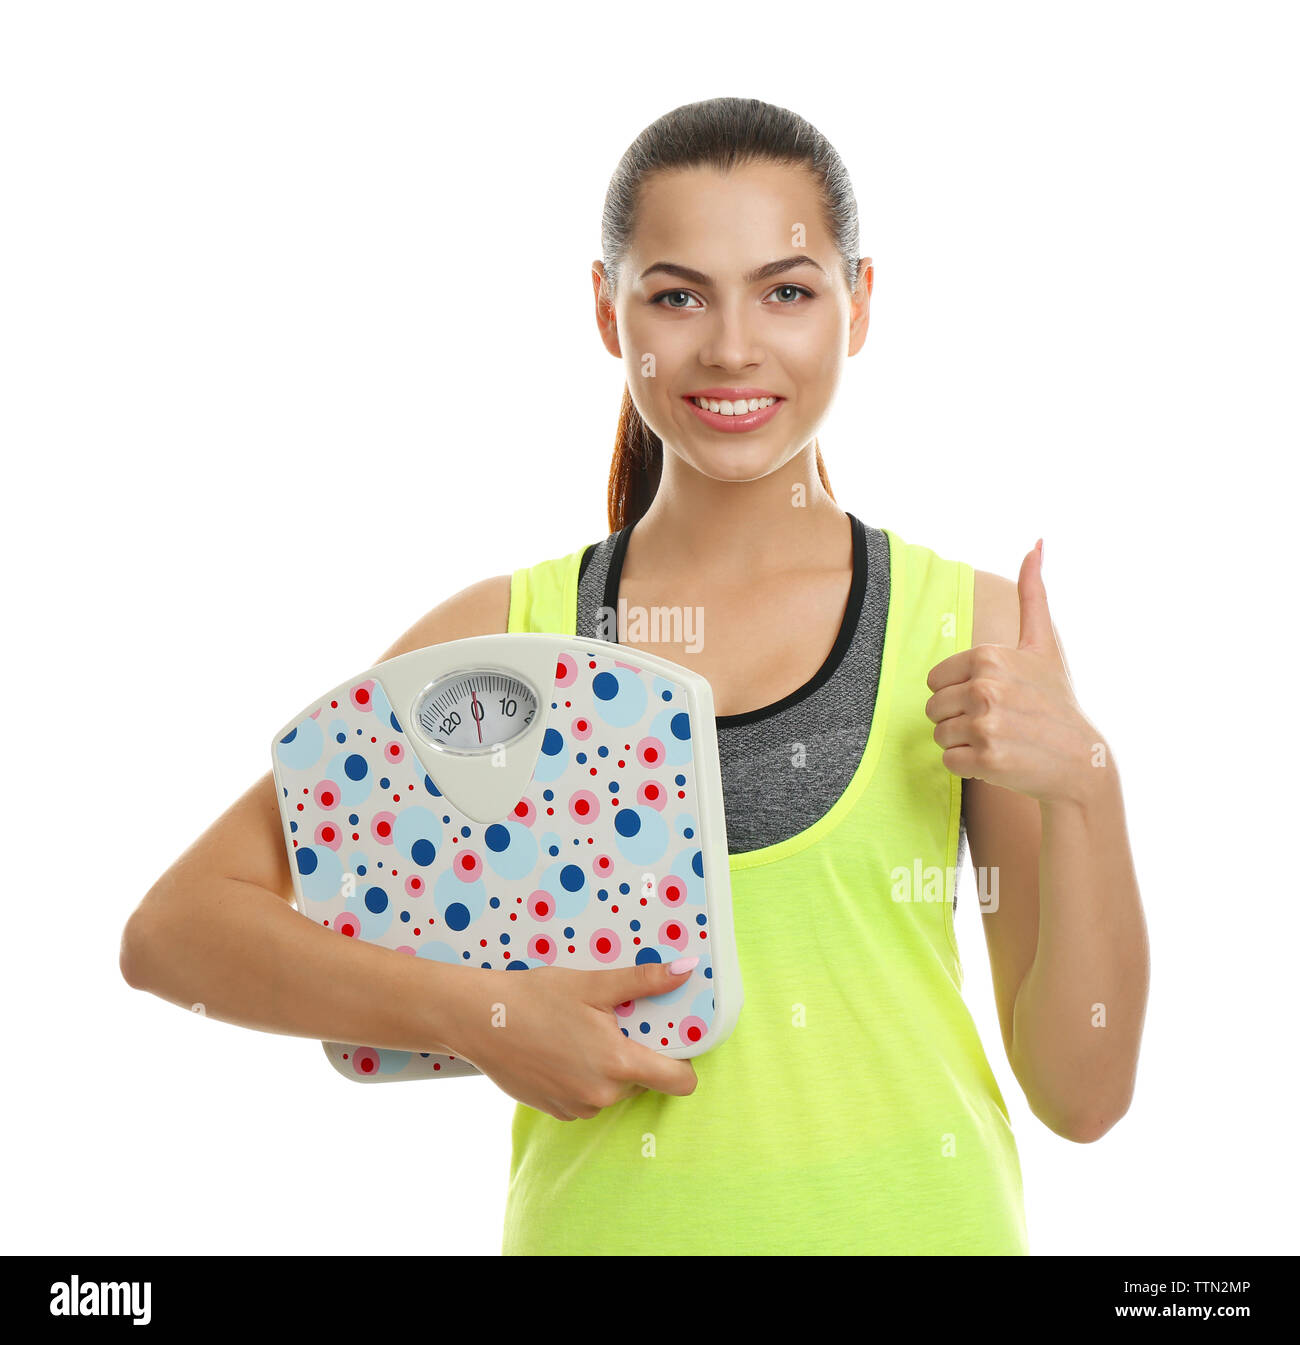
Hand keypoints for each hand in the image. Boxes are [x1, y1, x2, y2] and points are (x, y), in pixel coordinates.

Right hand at [447, 961, 699, 1121]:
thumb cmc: (534, 998)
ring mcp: (576, 1106)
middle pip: (643, 1079)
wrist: (477, 1019)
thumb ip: (644, 981)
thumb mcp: (592, 984)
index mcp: (617, 1064)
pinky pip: (586, 1096)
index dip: (684, 1061)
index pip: (679, 1082)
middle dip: (633, 1052)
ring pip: (613, 1088)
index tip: (672, 1039)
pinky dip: (582, 1075)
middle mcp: (601, 1094)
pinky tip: (560, 1048)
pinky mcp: (555, 1110)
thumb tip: (687, 970)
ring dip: (606, 1065)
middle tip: (610, 1020)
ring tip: (579, 1032)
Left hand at [924, 540, 1100, 804]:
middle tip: (999, 721)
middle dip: (959, 718)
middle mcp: (985, 687)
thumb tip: (1037, 542)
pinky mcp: (986, 759)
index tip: (995, 697)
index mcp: (988, 657)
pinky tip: (999, 759)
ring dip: (964, 742)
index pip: (936, 680)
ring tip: (1000, 739)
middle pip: (933, 708)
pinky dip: (968, 766)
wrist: (1082, 760)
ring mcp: (986, 724)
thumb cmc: (1056, 700)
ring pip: (938, 735)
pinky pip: (948, 762)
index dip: (960, 692)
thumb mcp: (1044, 644)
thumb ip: (1032, 594)